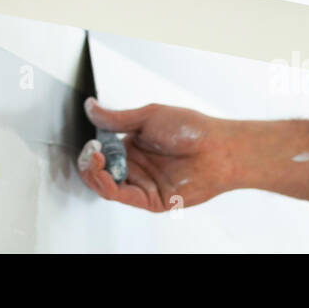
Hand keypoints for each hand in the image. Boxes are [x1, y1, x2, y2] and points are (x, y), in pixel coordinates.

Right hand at [77, 99, 240, 211]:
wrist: (218, 148)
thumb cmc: (191, 129)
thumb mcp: (148, 116)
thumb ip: (116, 118)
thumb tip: (91, 107)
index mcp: (133, 146)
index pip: (103, 153)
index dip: (92, 150)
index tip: (91, 143)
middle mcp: (136, 167)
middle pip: (101, 172)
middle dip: (89, 164)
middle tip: (90, 153)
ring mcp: (143, 184)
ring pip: (108, 187)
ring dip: (95, 175)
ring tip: (95, 160)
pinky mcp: (151, 200)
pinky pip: (123, 197)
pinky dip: (108, 186)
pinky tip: (105, 173)